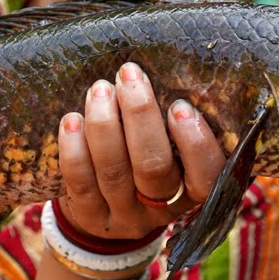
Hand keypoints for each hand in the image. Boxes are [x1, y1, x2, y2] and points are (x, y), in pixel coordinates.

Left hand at [57, 61, 227, 241]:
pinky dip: (74, 149)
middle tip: (129, 74)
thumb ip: (173, 118)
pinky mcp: (90, 217)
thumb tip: (168, 62)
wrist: (105, 208)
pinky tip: (72, 120)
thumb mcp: (170, 147)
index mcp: (192, 188)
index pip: (207, 175)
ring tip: (99, 90)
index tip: (180, 106)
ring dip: (104, 126)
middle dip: (140, 116)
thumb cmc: (145, 159)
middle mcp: (162, 207)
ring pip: (115, 172)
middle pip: (154, 167)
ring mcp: (124, 215)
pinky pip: (81, 184)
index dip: (196, 143)